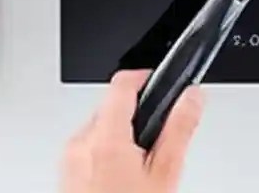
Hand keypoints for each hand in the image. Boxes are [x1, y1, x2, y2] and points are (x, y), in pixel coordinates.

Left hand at [61, 70, 203, 192]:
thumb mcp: (165, 175)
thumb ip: (180, 129)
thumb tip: (193, 97)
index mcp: (104, 139)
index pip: (121, 84)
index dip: (144, 76)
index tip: (159, 80)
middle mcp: (79, 145)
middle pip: (110, 107)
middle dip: (137, 117)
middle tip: (159, 140)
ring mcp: (68, 161)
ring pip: (100, 129)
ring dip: (122, 137)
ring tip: (141, 169)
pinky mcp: (65, 174)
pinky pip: (89, 149)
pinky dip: (107, 154)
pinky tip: (123, 181)